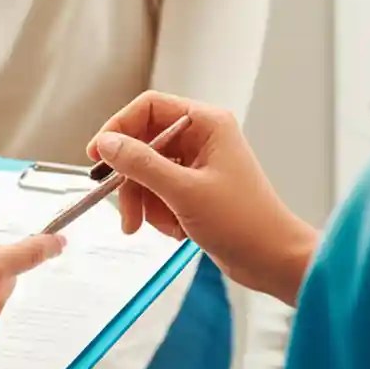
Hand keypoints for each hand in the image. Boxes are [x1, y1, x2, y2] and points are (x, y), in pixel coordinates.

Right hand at [87, 91, 317, 304]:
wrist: (272, 260)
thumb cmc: (244, 222)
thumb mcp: (183, 192)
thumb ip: (141, 164)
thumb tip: (106, 144)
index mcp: (206, 123)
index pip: (148, 108)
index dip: (118, 128)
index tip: (97, 156)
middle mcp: (201, 138)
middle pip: (142, 145)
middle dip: (132, 182)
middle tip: (126, 212)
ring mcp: (197, 164)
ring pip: (147, 174)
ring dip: (147, 204)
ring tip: (165, 226)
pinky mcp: (194, 189)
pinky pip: (158, 193)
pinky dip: (160, 214)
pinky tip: (179, 230)